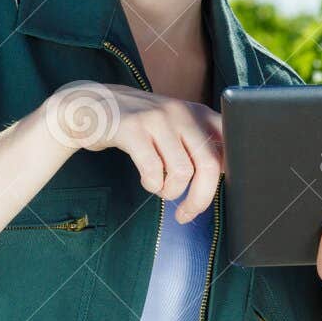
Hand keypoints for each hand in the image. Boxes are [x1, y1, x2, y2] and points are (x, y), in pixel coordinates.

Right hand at [43, 83, 222, 221]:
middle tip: (187, 214)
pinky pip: (153, 170)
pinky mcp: (133, 129)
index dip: (231, 170)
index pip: (231, 141)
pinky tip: (148, 181)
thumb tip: (226, 172)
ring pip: (182, 171)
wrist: (90, 106)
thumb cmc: (138, 125)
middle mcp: (182, 112)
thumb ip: (198, 142)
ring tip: (160, 189)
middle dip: (201, 198)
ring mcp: (157, 118)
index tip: (215, 189)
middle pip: (209, 164)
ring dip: (171, 192)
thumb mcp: (173, 124)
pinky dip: (152, 185)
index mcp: (197, 112)